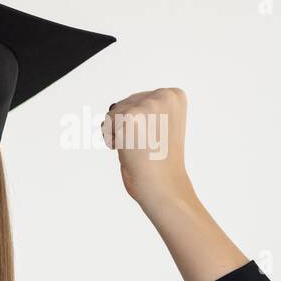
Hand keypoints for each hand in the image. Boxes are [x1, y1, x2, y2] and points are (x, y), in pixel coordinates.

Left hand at [100, 87, 193, 208]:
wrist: (163, 185)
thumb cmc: (158, 160)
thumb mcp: (157, 126)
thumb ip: (143, 111)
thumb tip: (112, 106)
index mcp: (174, 95)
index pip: (137, 100)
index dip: (138, 123)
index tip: (154, 137)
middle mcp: (164, 95)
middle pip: (123, 104)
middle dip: (126, 127)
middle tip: (146, 145)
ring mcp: (149, 104)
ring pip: (113, 113)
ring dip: (118, 133)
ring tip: (138, 147)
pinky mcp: (131, 116)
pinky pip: (106, 123)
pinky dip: (111, 139)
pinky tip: (129, 149)